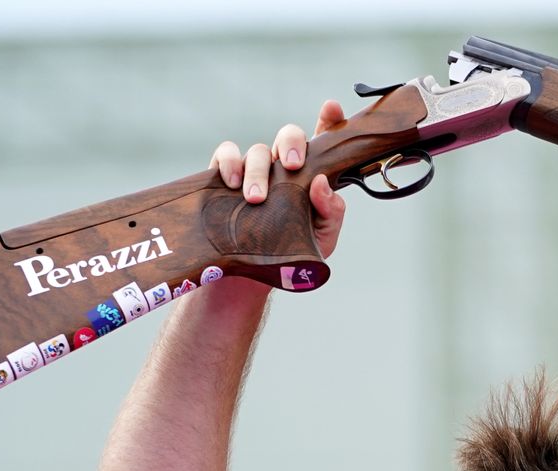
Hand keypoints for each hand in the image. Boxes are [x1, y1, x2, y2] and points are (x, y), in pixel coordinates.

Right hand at [208, 99, 350, 260]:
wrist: (251, 276)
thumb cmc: (291, 252)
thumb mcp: (320, 239)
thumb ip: (331, 212)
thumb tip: (321, 184)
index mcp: (310, 175)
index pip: (322, 142)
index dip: (329, 121)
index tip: (331, 108)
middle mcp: (283, 167)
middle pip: (288, 137)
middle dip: (290, 144)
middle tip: (291, 166)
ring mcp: (255, 169)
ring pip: (258, 150)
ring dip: (258, 171)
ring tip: (257, 198)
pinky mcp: (226, 175)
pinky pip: (226, 154)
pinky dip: (229, 163)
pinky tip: (232, 183)